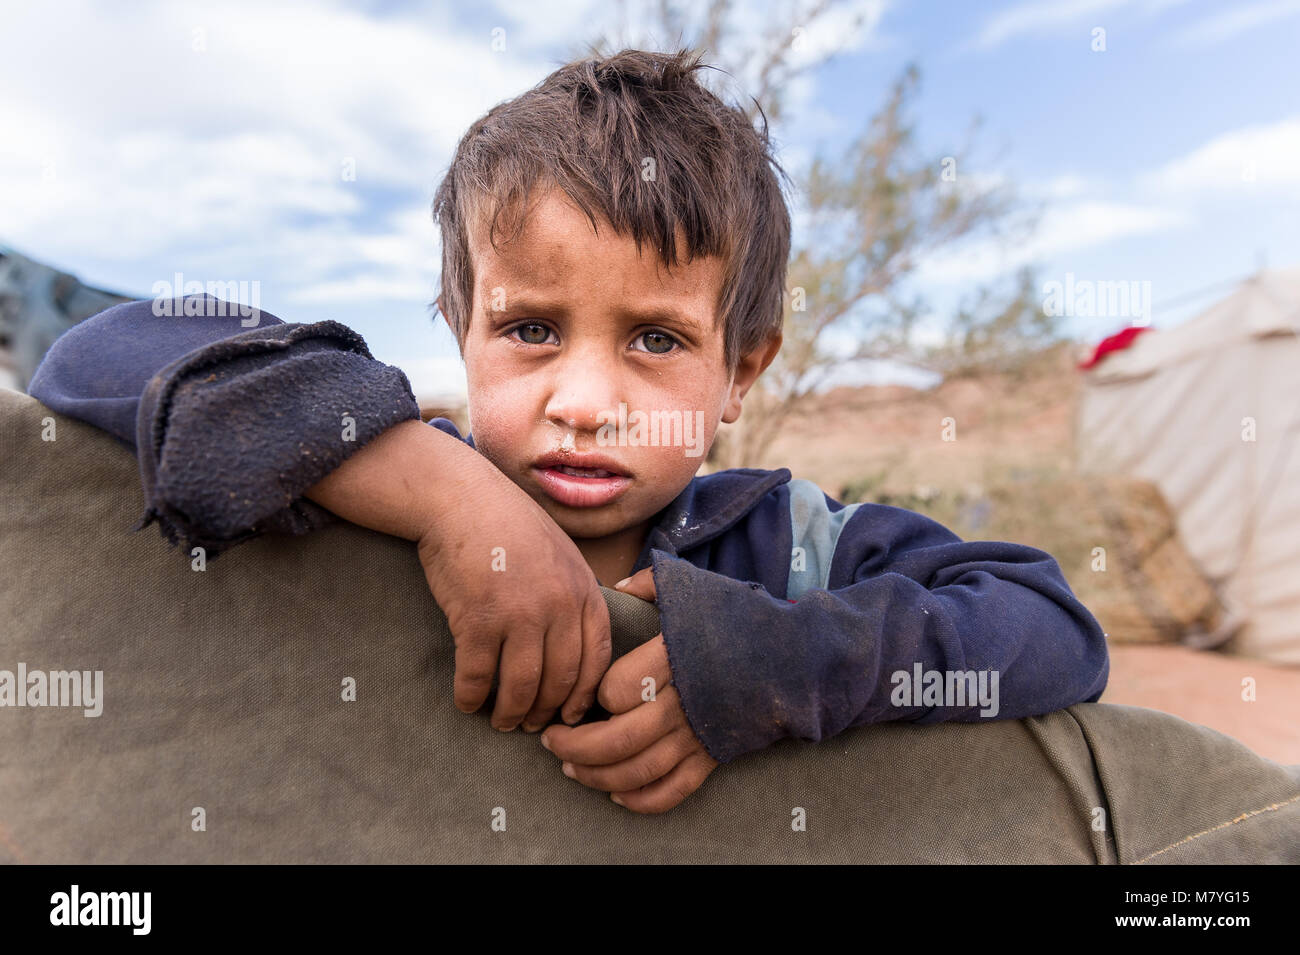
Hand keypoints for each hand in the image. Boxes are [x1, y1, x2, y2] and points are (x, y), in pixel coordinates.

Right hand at [307, 421, 610, 731]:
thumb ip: (573, 594)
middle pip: (560, 682)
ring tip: (500, 722)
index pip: (596, 660)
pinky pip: (477, 677)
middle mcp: (558, 607)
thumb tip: (576, 641)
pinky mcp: (478, 620)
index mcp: (583, 591)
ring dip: (509, 714)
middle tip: (530, 726)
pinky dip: (470, 697)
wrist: (460, 497)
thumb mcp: (560, 554)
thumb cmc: (507, 525)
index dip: (584, 695)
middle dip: (545, 712)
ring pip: (521, 688)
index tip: (571, 715)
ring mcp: (519, 615)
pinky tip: (465, 701)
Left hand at [540, 568, 718, 812]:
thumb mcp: (695, 588)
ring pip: (639, 771)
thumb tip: (611, 589)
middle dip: (575, 748)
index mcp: (676, 657)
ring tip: (571, 770)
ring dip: (597, 777)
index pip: (618, 691)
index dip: (595, 695)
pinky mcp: (713, 757)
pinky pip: (672, 791)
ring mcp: (700, 734)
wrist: (799, 657)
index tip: (584, 692)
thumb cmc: (740, 618)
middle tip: (551, 742)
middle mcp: (685, 701)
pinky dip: (640, 800)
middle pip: (619, 740)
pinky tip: (615, 793)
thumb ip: (649, 584)